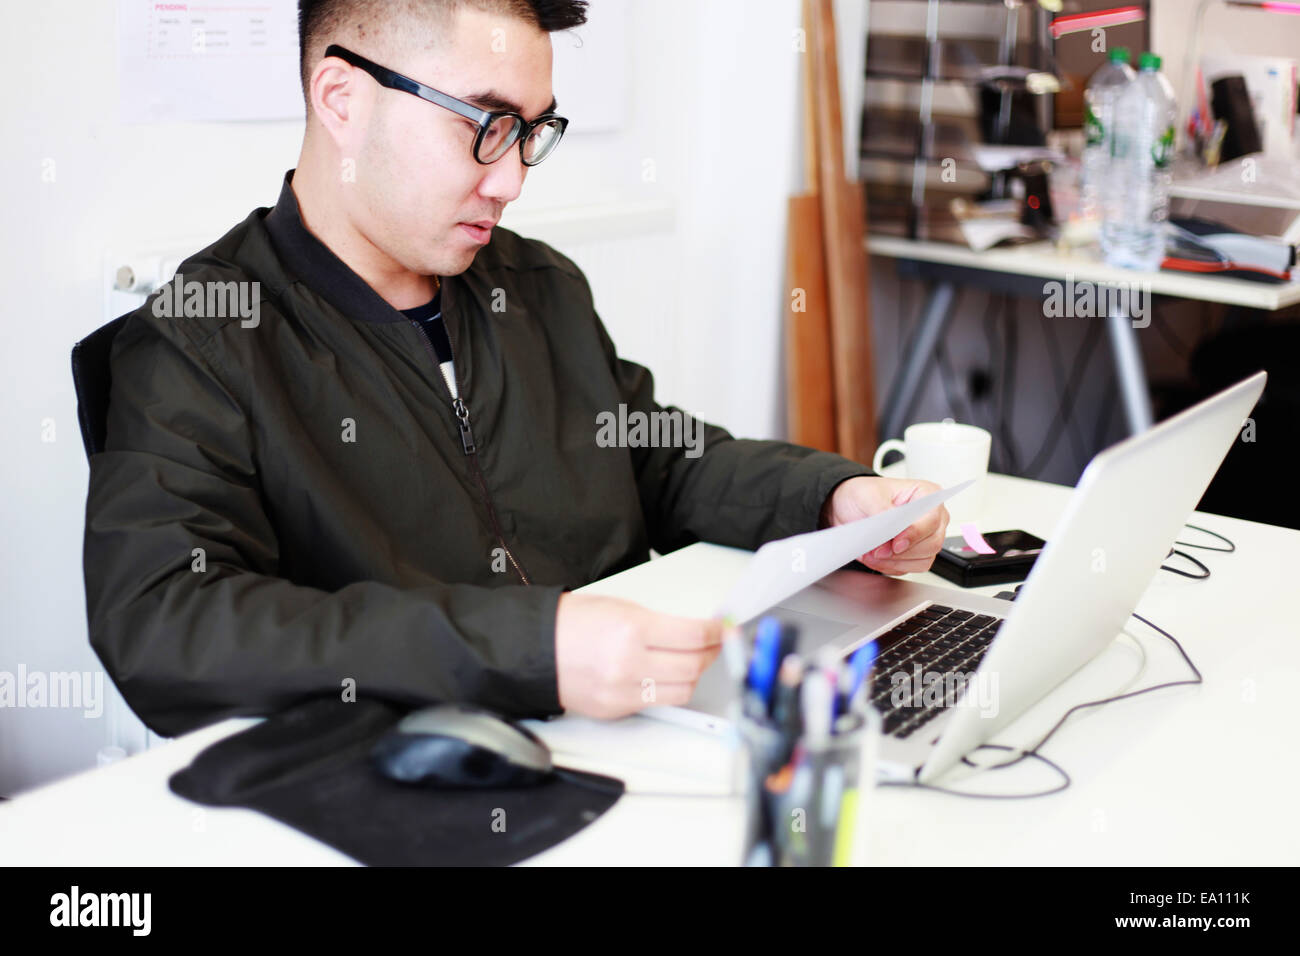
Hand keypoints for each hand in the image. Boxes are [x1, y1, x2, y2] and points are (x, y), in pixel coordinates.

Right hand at [554, 593, 723, 718]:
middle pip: (693, 667)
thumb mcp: (621, 607)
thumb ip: (660, 622)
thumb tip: (696, 631)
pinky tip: (665, 674)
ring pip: (681, 691)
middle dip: (712, 653)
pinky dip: (667, 688)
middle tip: (715, 643)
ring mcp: (623, 691)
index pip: (693, 636)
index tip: (723, 629)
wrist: (534, 649)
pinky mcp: (617, 709)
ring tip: (693, 660)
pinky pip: (657, 702)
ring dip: (694, 674)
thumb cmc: (572, 622)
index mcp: (632, 630)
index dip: (716, 633)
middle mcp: (629, 664)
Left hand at [820, 476, 947, 575]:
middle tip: (877, 550)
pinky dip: (892, 566)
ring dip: (895, 561)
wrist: (850, 506)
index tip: (895, 544)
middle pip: (931, 543)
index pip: (932, 519)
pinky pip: (912, 568)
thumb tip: (890, 530)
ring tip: (873, 553)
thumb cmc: (865, 494)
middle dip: (901, 552)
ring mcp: (926, 537)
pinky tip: (877, 558)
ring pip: (923, 560)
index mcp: (927, 494)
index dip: (915, 534)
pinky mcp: (917, 554)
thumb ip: (882, 511)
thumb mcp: (868, 494)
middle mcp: (932, 517)